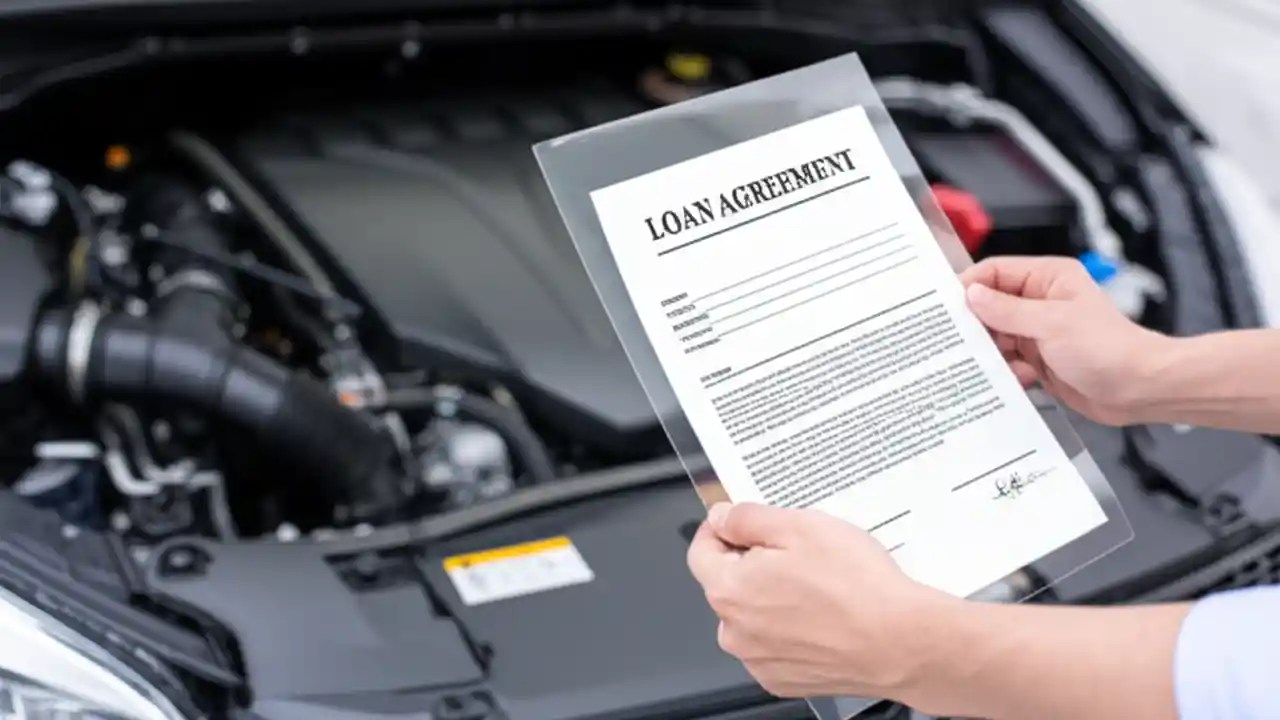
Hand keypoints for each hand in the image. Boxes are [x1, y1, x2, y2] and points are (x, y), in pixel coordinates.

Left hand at [686, 502, 955, 700]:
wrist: (900, 643)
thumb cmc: (857, 587)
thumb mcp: (799, 526)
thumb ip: (748, 518)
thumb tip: (722, 516)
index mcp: (730, 590)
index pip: (700, 552)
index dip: (720, 530)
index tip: (737, 522)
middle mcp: (736, 631)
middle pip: (728, 584)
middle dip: (754, 563)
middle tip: (798, 552)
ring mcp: (759, 660)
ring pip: (752, 615)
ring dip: (772, 597)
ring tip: (818, 586)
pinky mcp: (783, 680)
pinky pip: (773, 644)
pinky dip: (790, 628)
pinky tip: (822, 615)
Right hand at [960, 256, 1167, 425]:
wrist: (1139, 389)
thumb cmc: (1109, 349)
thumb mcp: (1052, 324)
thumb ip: (1007, 310)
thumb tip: (971, 295)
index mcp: (1048, 279)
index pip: (995, 272)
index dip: (970, 287)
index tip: (947, 307)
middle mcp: (1041, 302)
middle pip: (990, 307)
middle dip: (978, 326)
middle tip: (962, 342)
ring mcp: (1038, 332)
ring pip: (995, 337)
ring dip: (994, 353)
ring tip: (1001, 364)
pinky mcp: (1039, 359)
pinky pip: (1007, 361)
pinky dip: (1007, 371)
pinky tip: (1022, 377)